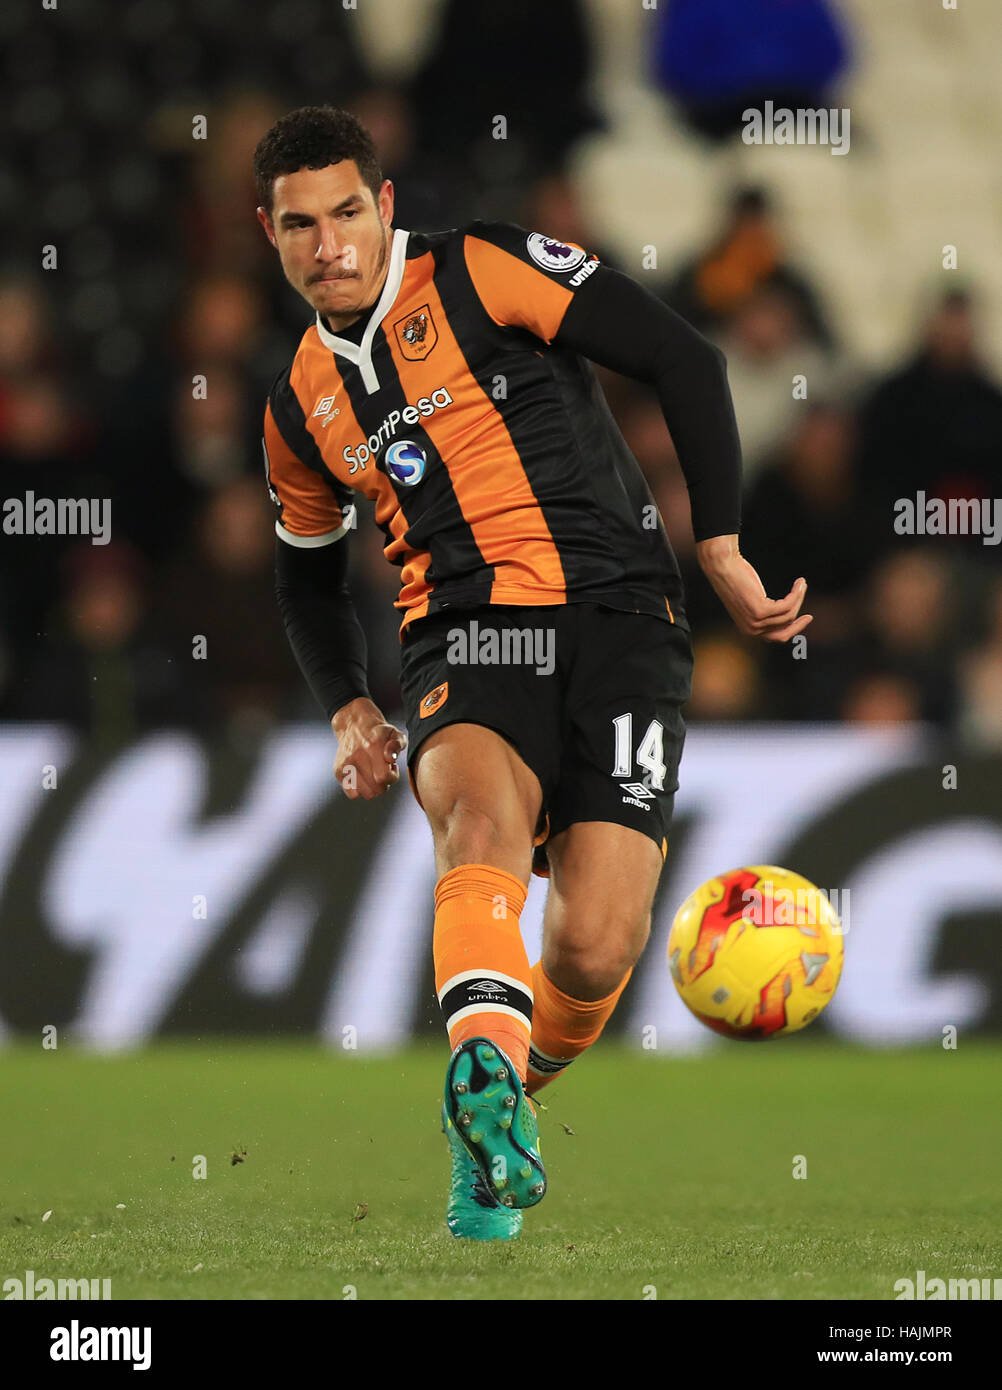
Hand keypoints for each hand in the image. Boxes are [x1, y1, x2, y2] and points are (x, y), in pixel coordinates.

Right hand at [331, 697, 406, 799]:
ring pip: (366, 794)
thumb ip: (397, 744)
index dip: (392, 777)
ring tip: (374, 774)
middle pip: (376, 789)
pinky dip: (361, 790)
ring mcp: (345, 765)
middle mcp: (356, 756)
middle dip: (386, 783)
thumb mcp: (394, 733)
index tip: (392, 768)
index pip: (383, 777)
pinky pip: (353, 794)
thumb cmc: (379, 733)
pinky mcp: (338, 771)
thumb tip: (390, 758)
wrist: (354, 725)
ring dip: (374, 788)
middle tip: (384, 771)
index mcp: (372, 746)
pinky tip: (365, 778)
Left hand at [696, 534, 811, 642]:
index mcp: (747, 630)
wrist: (723, 566)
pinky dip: (797, 594)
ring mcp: (755, 622)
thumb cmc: (737, 578)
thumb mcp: (751, 599)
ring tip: (802, 584)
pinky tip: (799, 582)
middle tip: (810, 616)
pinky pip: (787, 605)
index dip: (792, 629)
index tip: (804, 617)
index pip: (776, 636)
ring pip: (788, 615)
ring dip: (799, 598)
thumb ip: (763, 610)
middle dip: (799, 625)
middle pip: (784, 632)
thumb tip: (784, 613)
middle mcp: (751, 630)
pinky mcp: (760, 611)